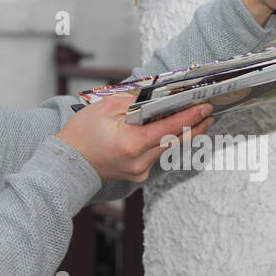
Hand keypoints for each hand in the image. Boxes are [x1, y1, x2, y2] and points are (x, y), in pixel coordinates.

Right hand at [56, 93, 214, 183]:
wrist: (65, 164)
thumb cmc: (81, 135)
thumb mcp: (105, 107)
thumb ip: (134, 102)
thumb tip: (155, 99)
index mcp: (132, 144)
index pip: (170, 128)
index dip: (190, 117)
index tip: (204, 108)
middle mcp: (140, 162)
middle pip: (175, 141)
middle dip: (194, 127)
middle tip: (209, 115)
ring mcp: (139, 172)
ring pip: (167, 149)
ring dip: (181, 134)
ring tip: (196, 121)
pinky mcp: (137, 175)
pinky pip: (156, 156)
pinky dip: (164, 143)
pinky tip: (170, 132)